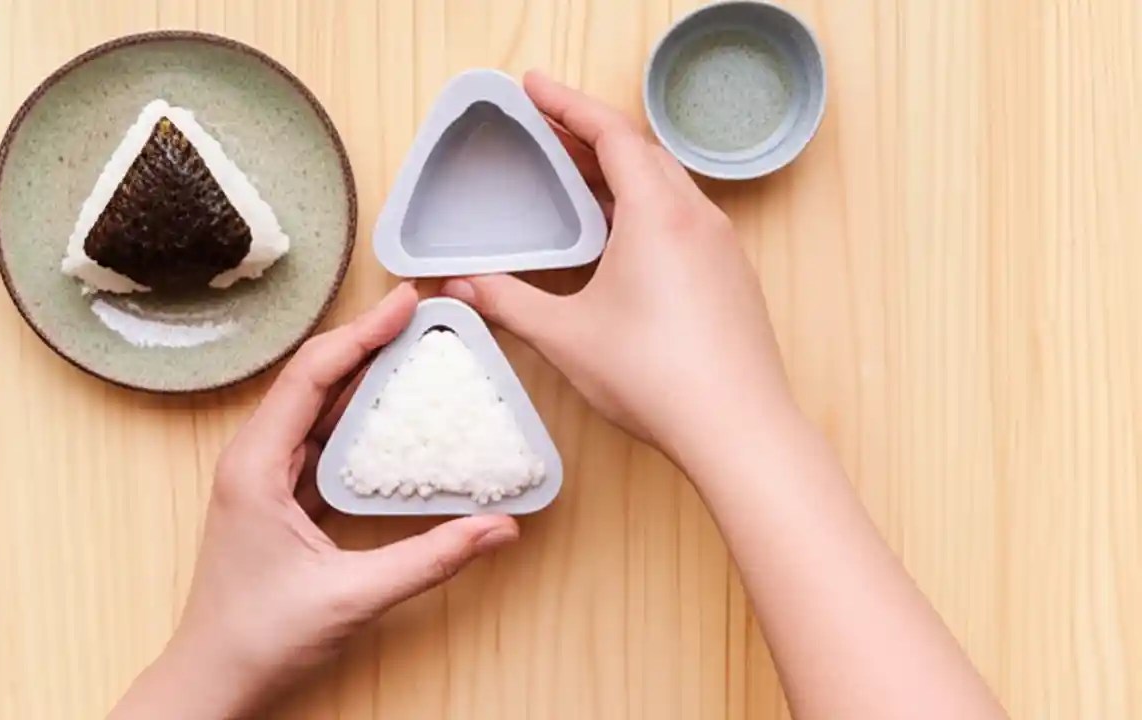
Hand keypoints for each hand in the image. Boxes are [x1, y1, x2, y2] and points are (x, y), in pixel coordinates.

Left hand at [110, 284, 518, 718]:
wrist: (212, 679)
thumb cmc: (259, 638)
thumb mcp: (352, 595)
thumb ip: (430, 559)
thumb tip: (498, 528)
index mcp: (255, 465)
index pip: (311, 375)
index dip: (361, 333)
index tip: (405, 303)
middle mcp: (253, 459)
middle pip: (312, 379)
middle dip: (365, 341)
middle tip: (417, 315)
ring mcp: (263, 478)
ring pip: (315, 407)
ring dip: (360, 375)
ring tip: (409, 348)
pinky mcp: (276, 498)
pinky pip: (319, 440)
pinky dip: (354, 418)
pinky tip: (389, 412)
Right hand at [444, 72, 794, 456]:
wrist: (739, 428)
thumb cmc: (655, 377)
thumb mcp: (566, 336)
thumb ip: (508, 302)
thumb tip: (462, 285)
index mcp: (657, 213)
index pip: (610, 132)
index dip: (567, 104)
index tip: (533, 86)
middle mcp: (697, 217)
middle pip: (640, 152)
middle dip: (589, 135)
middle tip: (545, 132)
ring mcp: (722, 247)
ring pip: (667, 187)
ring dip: (620, 173)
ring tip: (577, 181)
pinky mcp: (732, 277)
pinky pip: (685, 220)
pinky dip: (647, 208)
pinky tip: (622, 240)